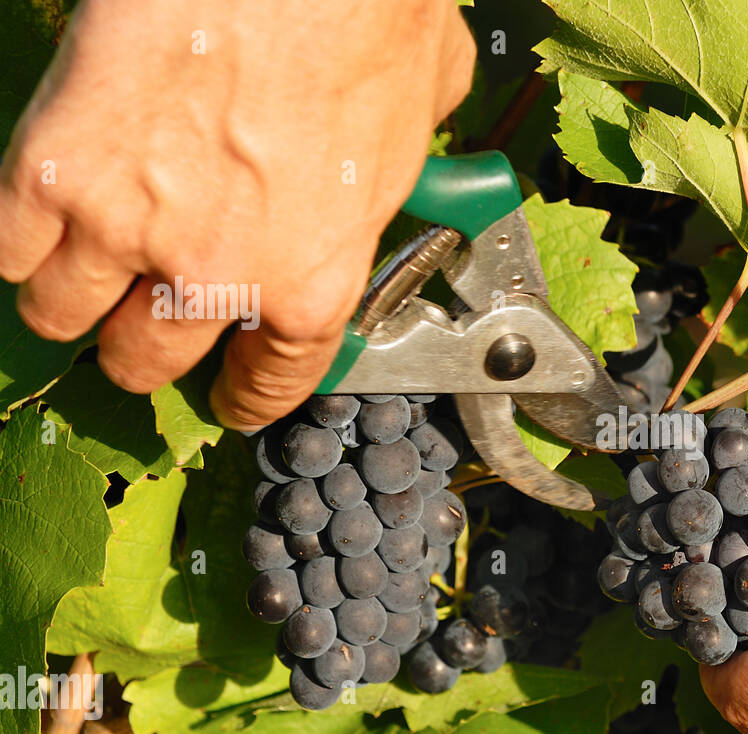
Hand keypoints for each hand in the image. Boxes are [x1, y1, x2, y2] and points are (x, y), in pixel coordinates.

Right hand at [0, 0, 473, 428]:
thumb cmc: (368, 16)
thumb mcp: (420, 116)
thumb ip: (395, 170)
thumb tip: (389, 159)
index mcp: (314, 283)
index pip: (266, 386)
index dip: (241, 396)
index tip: (226, 395)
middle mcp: (218, 279)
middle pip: (142, 363)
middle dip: (144, 347)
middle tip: (145, 315)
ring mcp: (126, 230)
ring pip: (57, 317)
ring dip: (71, 299)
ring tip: (87, 265)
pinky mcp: (53, 171)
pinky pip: (7, 249)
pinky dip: (20, 239)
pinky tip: (47, 212)